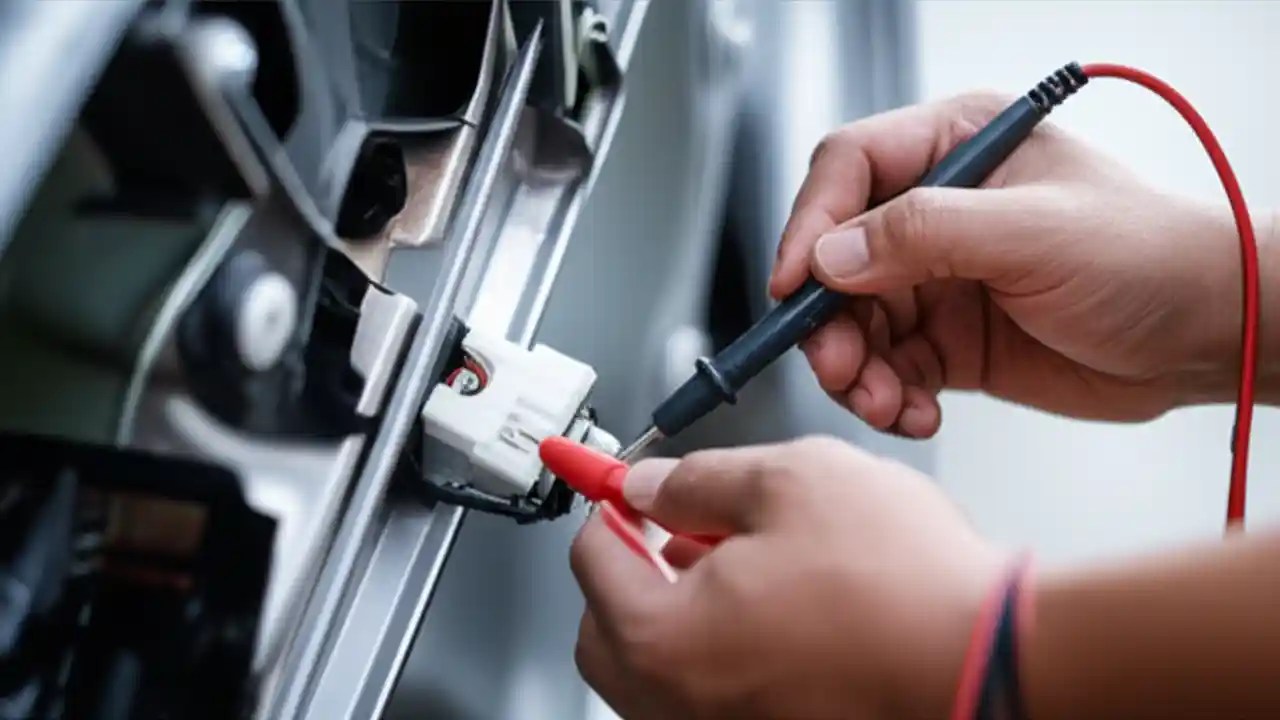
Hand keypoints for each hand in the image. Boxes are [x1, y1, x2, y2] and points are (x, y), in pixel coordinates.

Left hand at [570, 436, 1006, 719]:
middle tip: (675, 527)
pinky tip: (779, 613)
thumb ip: (697, 479)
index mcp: (662, 637)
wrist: (991, 661)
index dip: (609, 505)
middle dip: (632, 568)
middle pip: (611, 629)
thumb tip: (651, 485)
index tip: (623, 486)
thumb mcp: (788, 479)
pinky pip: (713, 696)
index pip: (593, 559)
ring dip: (679, 611)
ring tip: (745, 565)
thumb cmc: (901, 584)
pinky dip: (722, 652)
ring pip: (660, 670)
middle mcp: (678, 705)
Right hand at [772, 92, 1246, 436]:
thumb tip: (830, 257)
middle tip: (841, 368)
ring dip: (856, 371)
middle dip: (829, 320)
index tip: (796, 286)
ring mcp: (936, 279)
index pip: (850, 170)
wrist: (1204, 337)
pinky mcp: (946, 341)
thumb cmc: (1145, 258)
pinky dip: (890, 398)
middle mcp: (934, 212)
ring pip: (852, 324)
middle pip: (836, 259)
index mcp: (956, 148)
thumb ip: (925, 233)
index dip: (811, 224)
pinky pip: (888, 371)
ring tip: (886, 403)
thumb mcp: (1034, 232)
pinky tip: (918, 414)